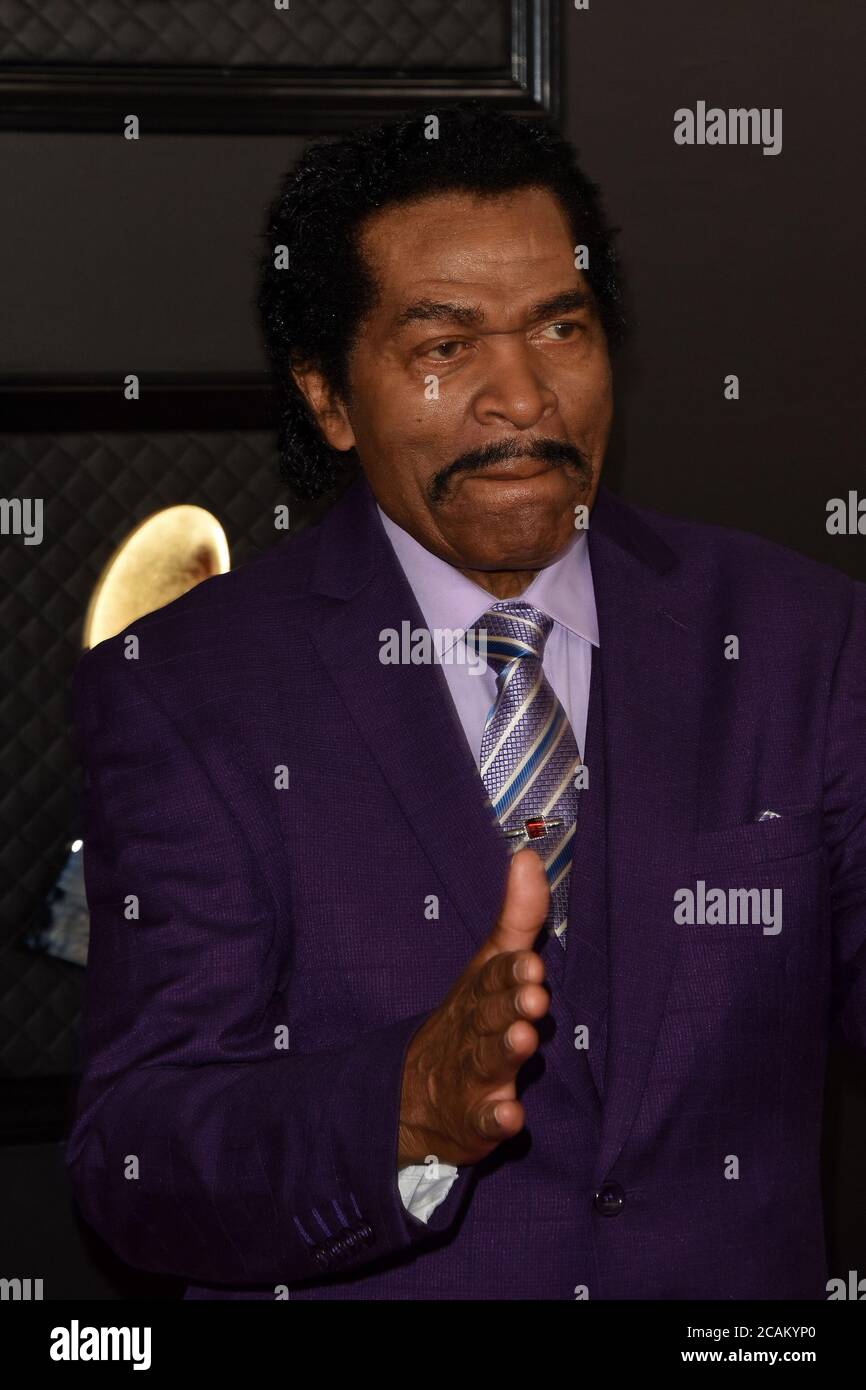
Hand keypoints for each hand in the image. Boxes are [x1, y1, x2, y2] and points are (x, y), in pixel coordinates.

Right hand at [398, 847, 550, 1167]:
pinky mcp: (474, 1120)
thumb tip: (527, 857)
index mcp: (479, 993)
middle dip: (510, 1005)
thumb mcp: (489, 966)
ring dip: (505, 1051)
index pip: (493, 976)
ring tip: (524, 1039)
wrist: (411, 1095)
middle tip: (535, 996)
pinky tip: (511, 1117)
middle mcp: (474, 1030)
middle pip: (491, 1015)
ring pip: (488, 1062)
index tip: (531, 964)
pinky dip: (495, 1121)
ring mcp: (472, 1076)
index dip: (511, 972)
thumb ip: (516, 917)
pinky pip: (484, 1122)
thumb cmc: (469, 1020)